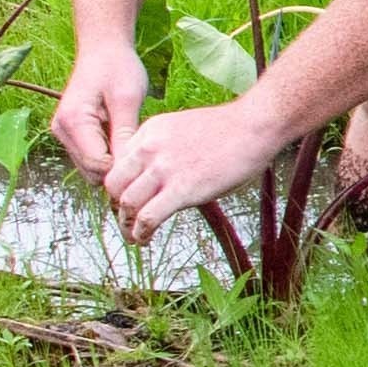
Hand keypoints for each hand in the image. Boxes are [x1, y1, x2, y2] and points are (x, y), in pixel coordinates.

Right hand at [49, 35, 147, 182]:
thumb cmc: (118, 68)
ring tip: (130, 135)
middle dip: (118, 166)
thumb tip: (128, 168)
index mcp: (73, 121)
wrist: (103, 49)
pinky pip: (91, 158)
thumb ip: (125, 133)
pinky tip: (122, 134)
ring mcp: (64, 134)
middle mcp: (62, 131)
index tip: (146, 154)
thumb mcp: (128, 99)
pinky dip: (108, 154)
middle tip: (141, 145)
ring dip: (113, 160)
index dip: (124, 167)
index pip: (98, 165)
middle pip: (93, 172)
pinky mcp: (72, 135)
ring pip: (92, 169)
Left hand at [100, 92, 292, 232]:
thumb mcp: (181, 128)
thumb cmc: (228, 130)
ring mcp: (164, 169)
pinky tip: (145, 239)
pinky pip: (148, 217)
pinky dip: (141, 233)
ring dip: (126, 225)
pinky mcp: (183, 189)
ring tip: (134, 236)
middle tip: (126, 220)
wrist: (254, 126)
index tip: (127, 201)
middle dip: (116, 207)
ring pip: (126, 203)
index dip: (118, 187)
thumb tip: (157, 173)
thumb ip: (162, 147)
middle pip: (113, 184)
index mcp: (149, 132)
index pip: (116, 164)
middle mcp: (149, 148)